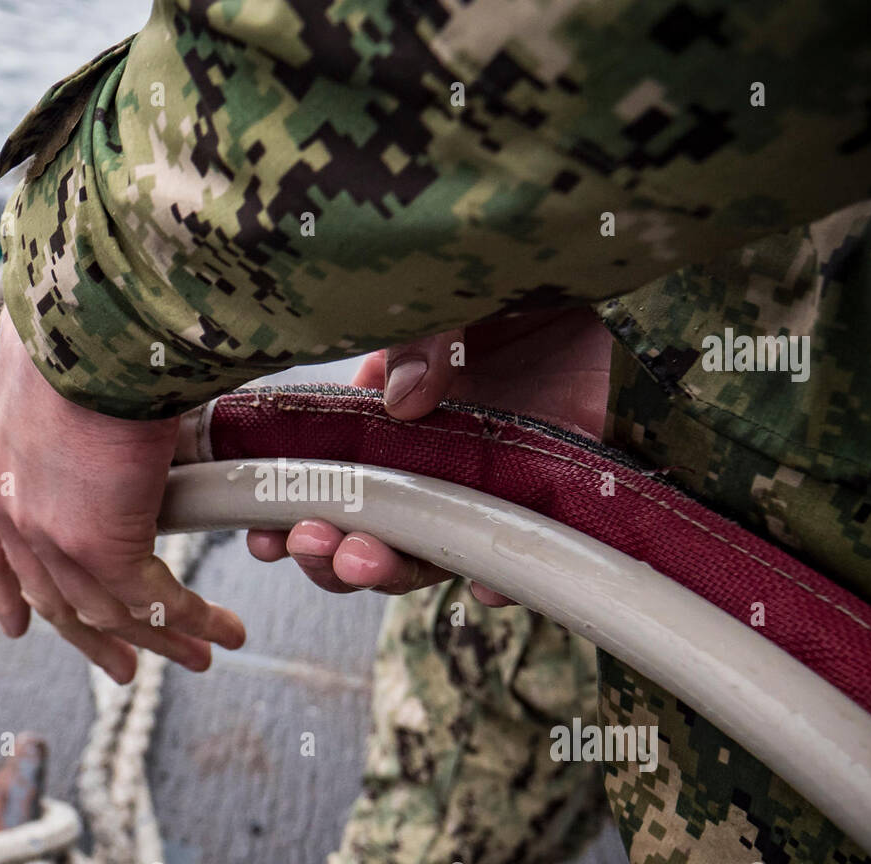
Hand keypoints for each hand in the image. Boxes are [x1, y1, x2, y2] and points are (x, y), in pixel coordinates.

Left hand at [0, 308, 244, 682]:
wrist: (84, 317)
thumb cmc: (76, 318)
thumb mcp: (55, 370)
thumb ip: (73, 404)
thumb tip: (117, 389)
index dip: (10, 595)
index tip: (20, 623)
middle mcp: (12, 510)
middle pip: (54, 598)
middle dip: (93, 639)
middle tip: (120, 669)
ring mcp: (52, 534)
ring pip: (106, 611)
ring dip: (154, 640)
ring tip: (193, 657)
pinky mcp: (100, 544)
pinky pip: (153, 599)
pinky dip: (190, 620)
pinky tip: (217, 631)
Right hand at [246, 308, 611, 604]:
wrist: (610, 272)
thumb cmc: (518, 279)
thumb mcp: (450, 295)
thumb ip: (422, 341)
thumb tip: (398, 402)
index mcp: (392, 421)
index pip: (330, 480)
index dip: (290, 513)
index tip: (260, 532)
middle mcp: (433, 463)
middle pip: (373, 532)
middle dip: (331, 551)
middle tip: (311, 542)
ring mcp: (489, 486)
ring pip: (430, 553)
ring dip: (390, 568)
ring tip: (361, 562)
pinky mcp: (551, 500)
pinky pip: (524, 556)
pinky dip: (501, 578)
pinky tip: (484, 584)